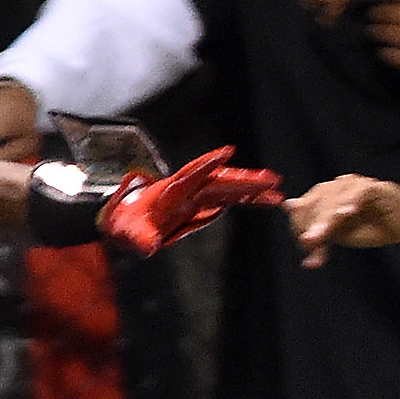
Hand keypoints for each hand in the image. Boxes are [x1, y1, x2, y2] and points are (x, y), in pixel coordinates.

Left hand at [98, 146, 283, 254]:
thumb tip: (149, 246)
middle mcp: (185, 190)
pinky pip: (225, 200)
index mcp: (168, 191)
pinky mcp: (199, 205)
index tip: (227, 152)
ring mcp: (194, 196)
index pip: (191, 175)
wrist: (122, 224)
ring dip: (251, 189)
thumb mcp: (127, 234)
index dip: (207, 164)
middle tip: (271, 179)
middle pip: (218, 181)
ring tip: (277, 192)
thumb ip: (139, 239)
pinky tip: (264, 200)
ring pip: (226, 188)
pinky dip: (244, 199)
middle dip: (244, 179)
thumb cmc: (123, 225)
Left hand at [284, 174, 399, 266]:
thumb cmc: (370, 228)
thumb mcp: (341, 235)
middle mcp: (336, 187)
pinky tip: (347, 213)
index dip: (301, 229)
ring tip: (320, 235)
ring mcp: (354, 185)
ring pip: (334, 199)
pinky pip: (359, 192)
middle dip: (312, 227)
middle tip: (309, 245)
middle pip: (316, 205)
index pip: (304, 210)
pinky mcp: (373, 186)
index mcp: (325, 197)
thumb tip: (288, 209)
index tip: (306, 251)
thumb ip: (318, 229)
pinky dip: (351, 202)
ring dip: (326, 218)